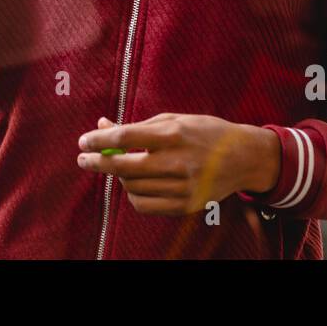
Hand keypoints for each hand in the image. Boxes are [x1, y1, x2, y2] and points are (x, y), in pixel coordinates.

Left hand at [77, 113, 279, 215]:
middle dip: (98, 162)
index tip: (84, 141)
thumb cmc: (203, 132)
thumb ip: (137, 126)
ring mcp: (183, 187)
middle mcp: (178, 162)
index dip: (99, 140)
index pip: (125, 138)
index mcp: (174, 134)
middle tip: (84, 158)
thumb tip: (101, 126)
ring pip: (132, 187)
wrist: (243, 157)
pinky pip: (145, 205)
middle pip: (124, 167)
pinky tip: (134, 184)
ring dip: (119, 177)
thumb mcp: (173, 120)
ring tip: (120, 167)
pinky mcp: (186, 205)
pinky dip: (133, 195)